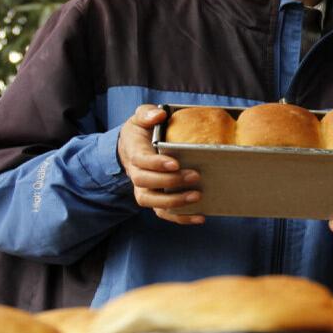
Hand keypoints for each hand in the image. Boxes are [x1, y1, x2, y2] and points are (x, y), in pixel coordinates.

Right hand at [118, 104, 205, 225]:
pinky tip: (200, 216)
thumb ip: (147, 114)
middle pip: (146, 182)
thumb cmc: (141, 131)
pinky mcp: (155, 199)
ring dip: (174, 202)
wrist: (132, 147)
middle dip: (170, 181)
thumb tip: (159, 115)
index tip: (175, 163)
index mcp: (134, 152)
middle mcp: (136, 174)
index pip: (141, 161)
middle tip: (195, 175)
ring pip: (152, 202)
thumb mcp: (141, 117)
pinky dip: (180, 218)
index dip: (156, 164)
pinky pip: (163, 213)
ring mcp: (144, 189)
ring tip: (197, 196)